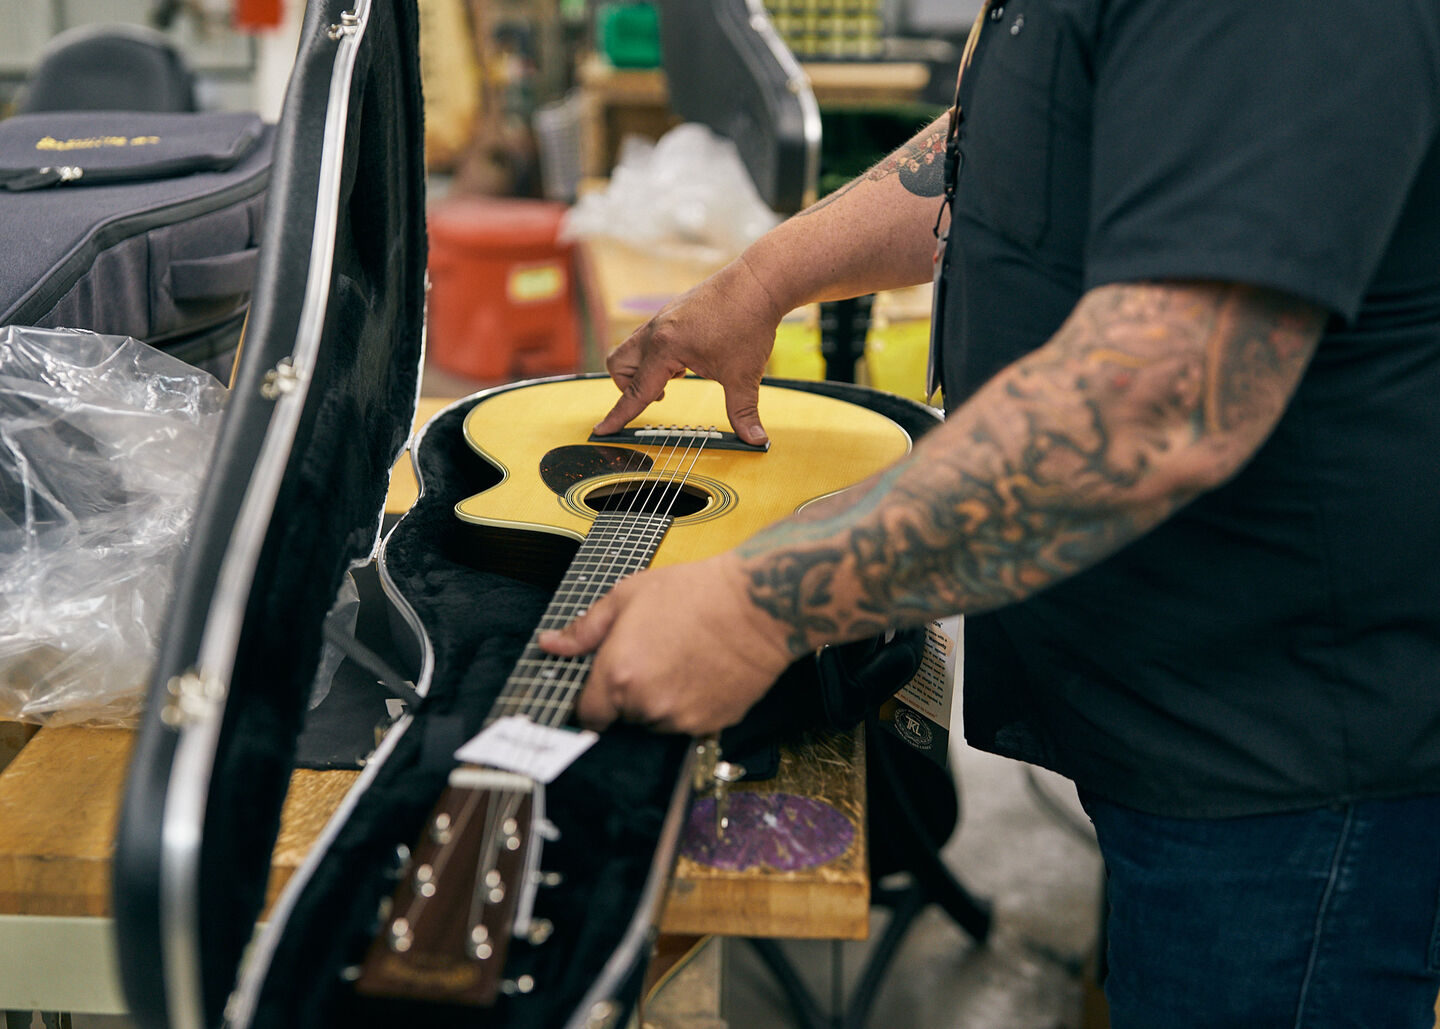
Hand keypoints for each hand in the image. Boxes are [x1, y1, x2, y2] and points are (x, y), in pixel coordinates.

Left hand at [537, 554, 794, 736]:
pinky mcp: (711, 725)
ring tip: (680, 659)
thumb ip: (585, 628)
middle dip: (630, 693)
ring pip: (656, 721)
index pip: (587, 715)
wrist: (757, 605)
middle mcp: (647, 706)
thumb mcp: (628, 596)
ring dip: (660, 701)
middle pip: (623, 717)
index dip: (592, 699)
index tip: (601, 684)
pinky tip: (701, 671)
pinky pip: (688, 724)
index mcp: (618, 676)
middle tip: (652, 655)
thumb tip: (551, 644)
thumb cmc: (694, 593)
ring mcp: (681, 720)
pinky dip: (690, 705)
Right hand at [595, 257, 784, 446]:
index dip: (618, 416)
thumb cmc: (748, 324)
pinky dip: (658, 354)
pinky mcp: (671, 311)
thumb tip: (756, 440)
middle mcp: (656, 331)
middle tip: (661, 396)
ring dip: (645, 369)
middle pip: (618, 364)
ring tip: (679, 375)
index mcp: (666, 348)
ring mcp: (661, 317)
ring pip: (632, 348)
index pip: (636, 392)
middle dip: (628, 387)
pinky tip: (690, 356)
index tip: (601, 431)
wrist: (758, 281)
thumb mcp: (744, 375)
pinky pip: (649, 337)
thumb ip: (743, 410)